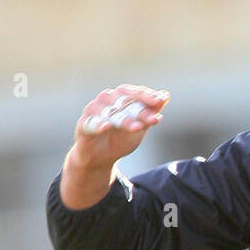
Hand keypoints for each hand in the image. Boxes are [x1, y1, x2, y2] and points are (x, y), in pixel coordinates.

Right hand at [61, 85, 169, 210]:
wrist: (101, 158)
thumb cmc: (120, 138)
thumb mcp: (139, 126)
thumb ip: (150, 111)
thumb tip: (165, 95)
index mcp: (120, 98)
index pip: (134, 92)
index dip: (147, 96)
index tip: (160, 101)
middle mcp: (106, 100)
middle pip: (123, 101)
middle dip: (139, 110)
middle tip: (153, 119)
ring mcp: (93, 111)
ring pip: (110, 112)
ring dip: (124, 120)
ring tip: (137, 128)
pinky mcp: (84, 125)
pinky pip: (91, 123)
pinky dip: (98, 124)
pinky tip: (106, 127)